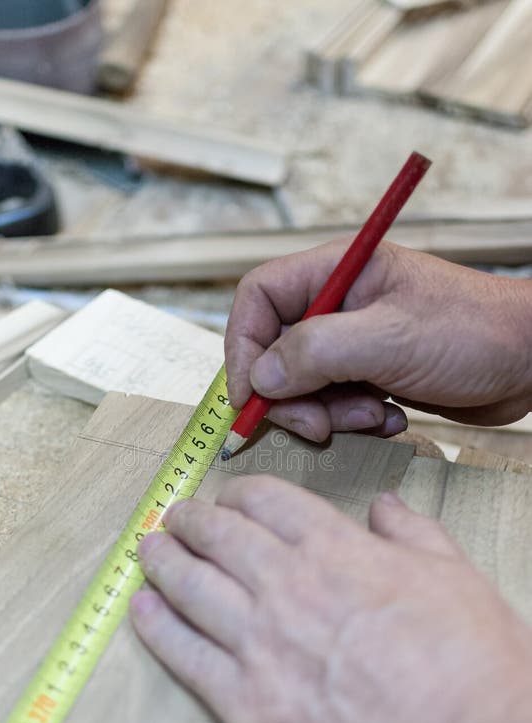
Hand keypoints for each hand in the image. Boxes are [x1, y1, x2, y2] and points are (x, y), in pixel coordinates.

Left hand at [131, 477, 531, 722]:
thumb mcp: (455, 578)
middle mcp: (285, 587)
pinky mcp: (244, 706)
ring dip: (162, 562)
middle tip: (176, 518)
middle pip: (217, 536)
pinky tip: (142, 610)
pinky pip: (183, 655)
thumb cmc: (472, 669)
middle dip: (191, 520)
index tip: (228, 499)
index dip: (238, 494)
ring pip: (189, 587)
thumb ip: (412, 534)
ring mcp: (258, 645)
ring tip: (148, 551)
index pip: (265, 501)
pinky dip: (156, 627)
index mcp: (335, 550)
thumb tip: (386, 507)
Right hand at [224, 241, 531, 438]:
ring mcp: (354, 341)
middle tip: (317, 424)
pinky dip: (354, 420)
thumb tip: (260, 376)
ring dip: (330, 413)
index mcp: (336, 273)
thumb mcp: (389, 338)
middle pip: (274, 351)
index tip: (249, 393)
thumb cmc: (475, 330)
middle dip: (292, 396)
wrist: (530, 361)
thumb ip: (316, 352)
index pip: (259, 299)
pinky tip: (391, 417)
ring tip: (373, 416)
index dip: (244, 347)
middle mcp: (338, 305)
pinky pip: (335, 403)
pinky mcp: (370, 373)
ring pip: (304, 386)